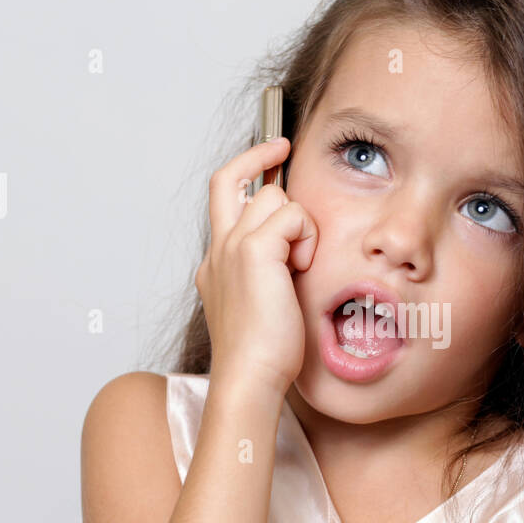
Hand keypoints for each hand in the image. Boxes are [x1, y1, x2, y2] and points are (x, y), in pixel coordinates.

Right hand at [195, 137, 317, 395]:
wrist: (251, 376)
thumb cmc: (265, 353)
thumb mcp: (266, 302)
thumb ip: (273, 270)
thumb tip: (296, 249)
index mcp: (217, 263)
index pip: (225, 201)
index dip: (247, 173)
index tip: (271, 161)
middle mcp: (217, 250)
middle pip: (227, 178)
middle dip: (257, 154)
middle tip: (283, 146)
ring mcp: (231, 248)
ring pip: (272, 197)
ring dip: (298, 223)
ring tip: (300, 264)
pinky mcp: (253, 251)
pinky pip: (293, 216)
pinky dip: (306, 237)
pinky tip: (302, 269)